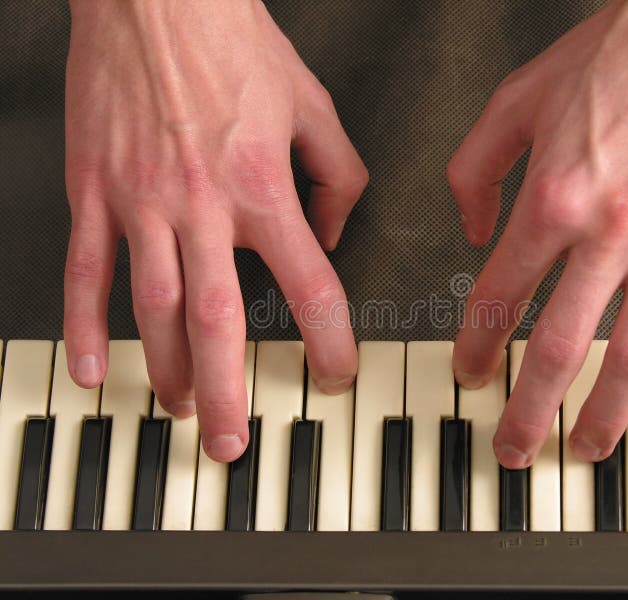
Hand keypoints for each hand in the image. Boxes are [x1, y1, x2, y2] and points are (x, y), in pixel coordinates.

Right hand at [64, 0, 366, 461]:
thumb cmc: (233, 44)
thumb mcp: (313, 107)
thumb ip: (336, 176)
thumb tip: (331, 230)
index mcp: (263, 188)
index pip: (311, 287)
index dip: (329, 343)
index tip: (334, 375)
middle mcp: (202, 207)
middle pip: (219, 321)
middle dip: (229, 391)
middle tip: (234, 445)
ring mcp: (141, 204)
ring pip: (152, 308)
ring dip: (166, 369)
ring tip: (181, 409)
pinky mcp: (95, 192)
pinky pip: (85, 272)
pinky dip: (87, 325)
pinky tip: (95, 368)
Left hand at [449, 0, 627, 467]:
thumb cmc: (612, 58)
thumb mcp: (513, 101)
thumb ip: (474, 170)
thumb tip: (473, 232)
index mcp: (552, 199)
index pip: (500, 297)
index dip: (477, 348)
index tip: (470, 375)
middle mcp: (610, 230)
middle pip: (560, 347)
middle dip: (531, 410)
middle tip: (513, 449)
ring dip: (609, 413)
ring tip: (588, 449)